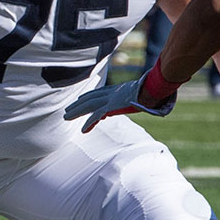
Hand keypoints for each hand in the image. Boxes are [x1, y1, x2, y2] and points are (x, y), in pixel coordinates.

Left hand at [62, 71, 176, 132]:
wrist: (153, 89)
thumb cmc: (153, 89)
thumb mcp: (145, 92)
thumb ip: (143, 96)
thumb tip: (153, 99)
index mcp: (118, 90)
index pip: (99, 93)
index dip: (88, 96)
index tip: (80, 99)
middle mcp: (112, 93)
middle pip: (90, 98)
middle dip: (77, 104)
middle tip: (66, 110)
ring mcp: (111, 99)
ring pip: (88, 106)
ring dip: (76, 112)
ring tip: (65, 117)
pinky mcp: (112, 107)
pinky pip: (97, 116)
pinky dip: (88, 123)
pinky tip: (82, 131)